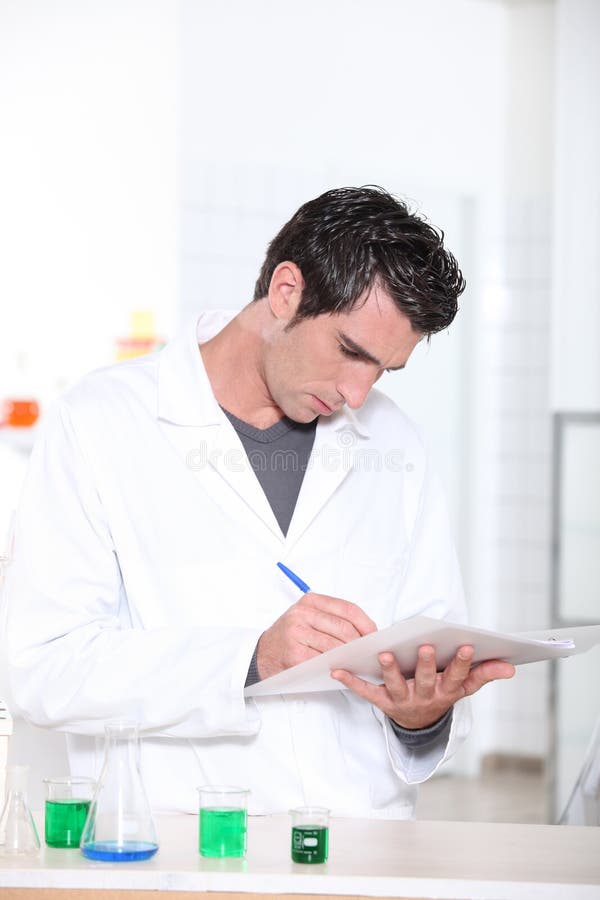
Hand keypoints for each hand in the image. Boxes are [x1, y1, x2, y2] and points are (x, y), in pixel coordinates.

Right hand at [257, 592, 376, 679]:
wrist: (262, 654)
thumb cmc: (290, 636)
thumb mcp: (308, 617)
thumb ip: (333, 619)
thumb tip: (366, 631)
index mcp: (310, 600)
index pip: (347, 609)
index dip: (366, 623)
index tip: (375, 636)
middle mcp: (302, 613)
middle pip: (344, 628)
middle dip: (360, 643)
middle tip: (369, 653)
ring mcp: (296, 633)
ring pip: (335, 646)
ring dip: (350, 656)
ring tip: (359, 661)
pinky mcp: (294, 654)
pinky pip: (323, 660)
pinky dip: (336, 666)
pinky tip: (342, 668)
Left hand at [331, 644, 515, 729]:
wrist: (418, 724)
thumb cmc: (442, 692)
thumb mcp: (464, 687)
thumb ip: (485, 674)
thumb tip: (510, 666)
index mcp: (447, 692)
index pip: (458, 677)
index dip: (463, 664)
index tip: (467, 646)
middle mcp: (426, 697)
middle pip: (427, 681)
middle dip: (427, 664)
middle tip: (427, 647)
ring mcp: (403, 701)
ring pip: (397, 686)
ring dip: (391, 670)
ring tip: (385, 654)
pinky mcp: (382, 702)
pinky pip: (366, 692)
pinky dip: (351, 682)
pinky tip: (337, 670)